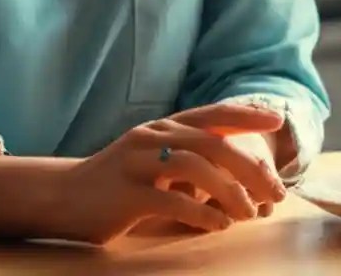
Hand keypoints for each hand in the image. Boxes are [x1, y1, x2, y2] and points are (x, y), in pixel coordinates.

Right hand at [51, 102, 288, 243]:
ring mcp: (137, 163)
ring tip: (249, 213)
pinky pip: (171, 200)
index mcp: (164, 127)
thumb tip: (244, 169)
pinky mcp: (125, 194)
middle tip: (275, 192)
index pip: (212, 115)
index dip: (246, 115)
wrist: (62, 197)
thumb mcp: (156, 159)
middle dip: (250, 168)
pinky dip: (201, 213)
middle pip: (212, 144)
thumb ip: (192, 156)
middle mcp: (152, 137)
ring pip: (195, 167)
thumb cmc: (120, 182)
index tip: (277, 121)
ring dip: (230, 191)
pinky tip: (219, 225)